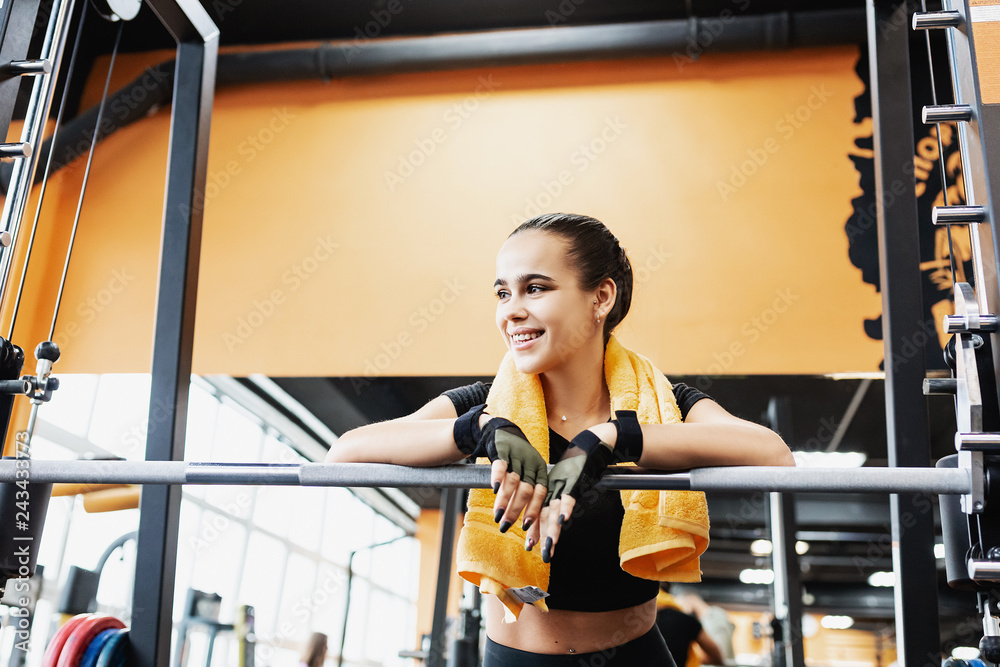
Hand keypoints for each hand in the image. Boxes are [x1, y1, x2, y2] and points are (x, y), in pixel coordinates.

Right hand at [451, 405, 547, 538]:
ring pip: (513, 482)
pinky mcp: (503, 450)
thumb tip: (528, 527)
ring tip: (498, 516)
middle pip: (527, 491)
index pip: (540, 496)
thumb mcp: (528, 475)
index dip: (534, 512)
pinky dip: (498, 477)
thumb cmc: (517, 461)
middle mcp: (531, 465)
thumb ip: (528, 497)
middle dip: (517, 511)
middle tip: (506, 526)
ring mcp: (517, 457)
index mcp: (540, 473)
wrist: (504, 431)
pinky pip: (501, 465)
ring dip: (505, 500)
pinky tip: (494, 489)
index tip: (526, 528)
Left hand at [540, 425, 615, 562]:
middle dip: (540, 533)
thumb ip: (563, 497)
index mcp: (551, 488)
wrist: (590, 442)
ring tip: (548, 544)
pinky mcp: (576, 478)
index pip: (541, 511)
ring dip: (551, 527)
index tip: (531, 544)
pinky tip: (562, 520)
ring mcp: (564, 483)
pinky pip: (571, 494)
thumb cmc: (581, 463)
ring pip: (555, 507)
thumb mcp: (568, 481)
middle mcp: (554, 486)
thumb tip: (559, 516)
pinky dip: (567, 507)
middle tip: (535, 551)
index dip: (536, 527)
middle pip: (545, 512)